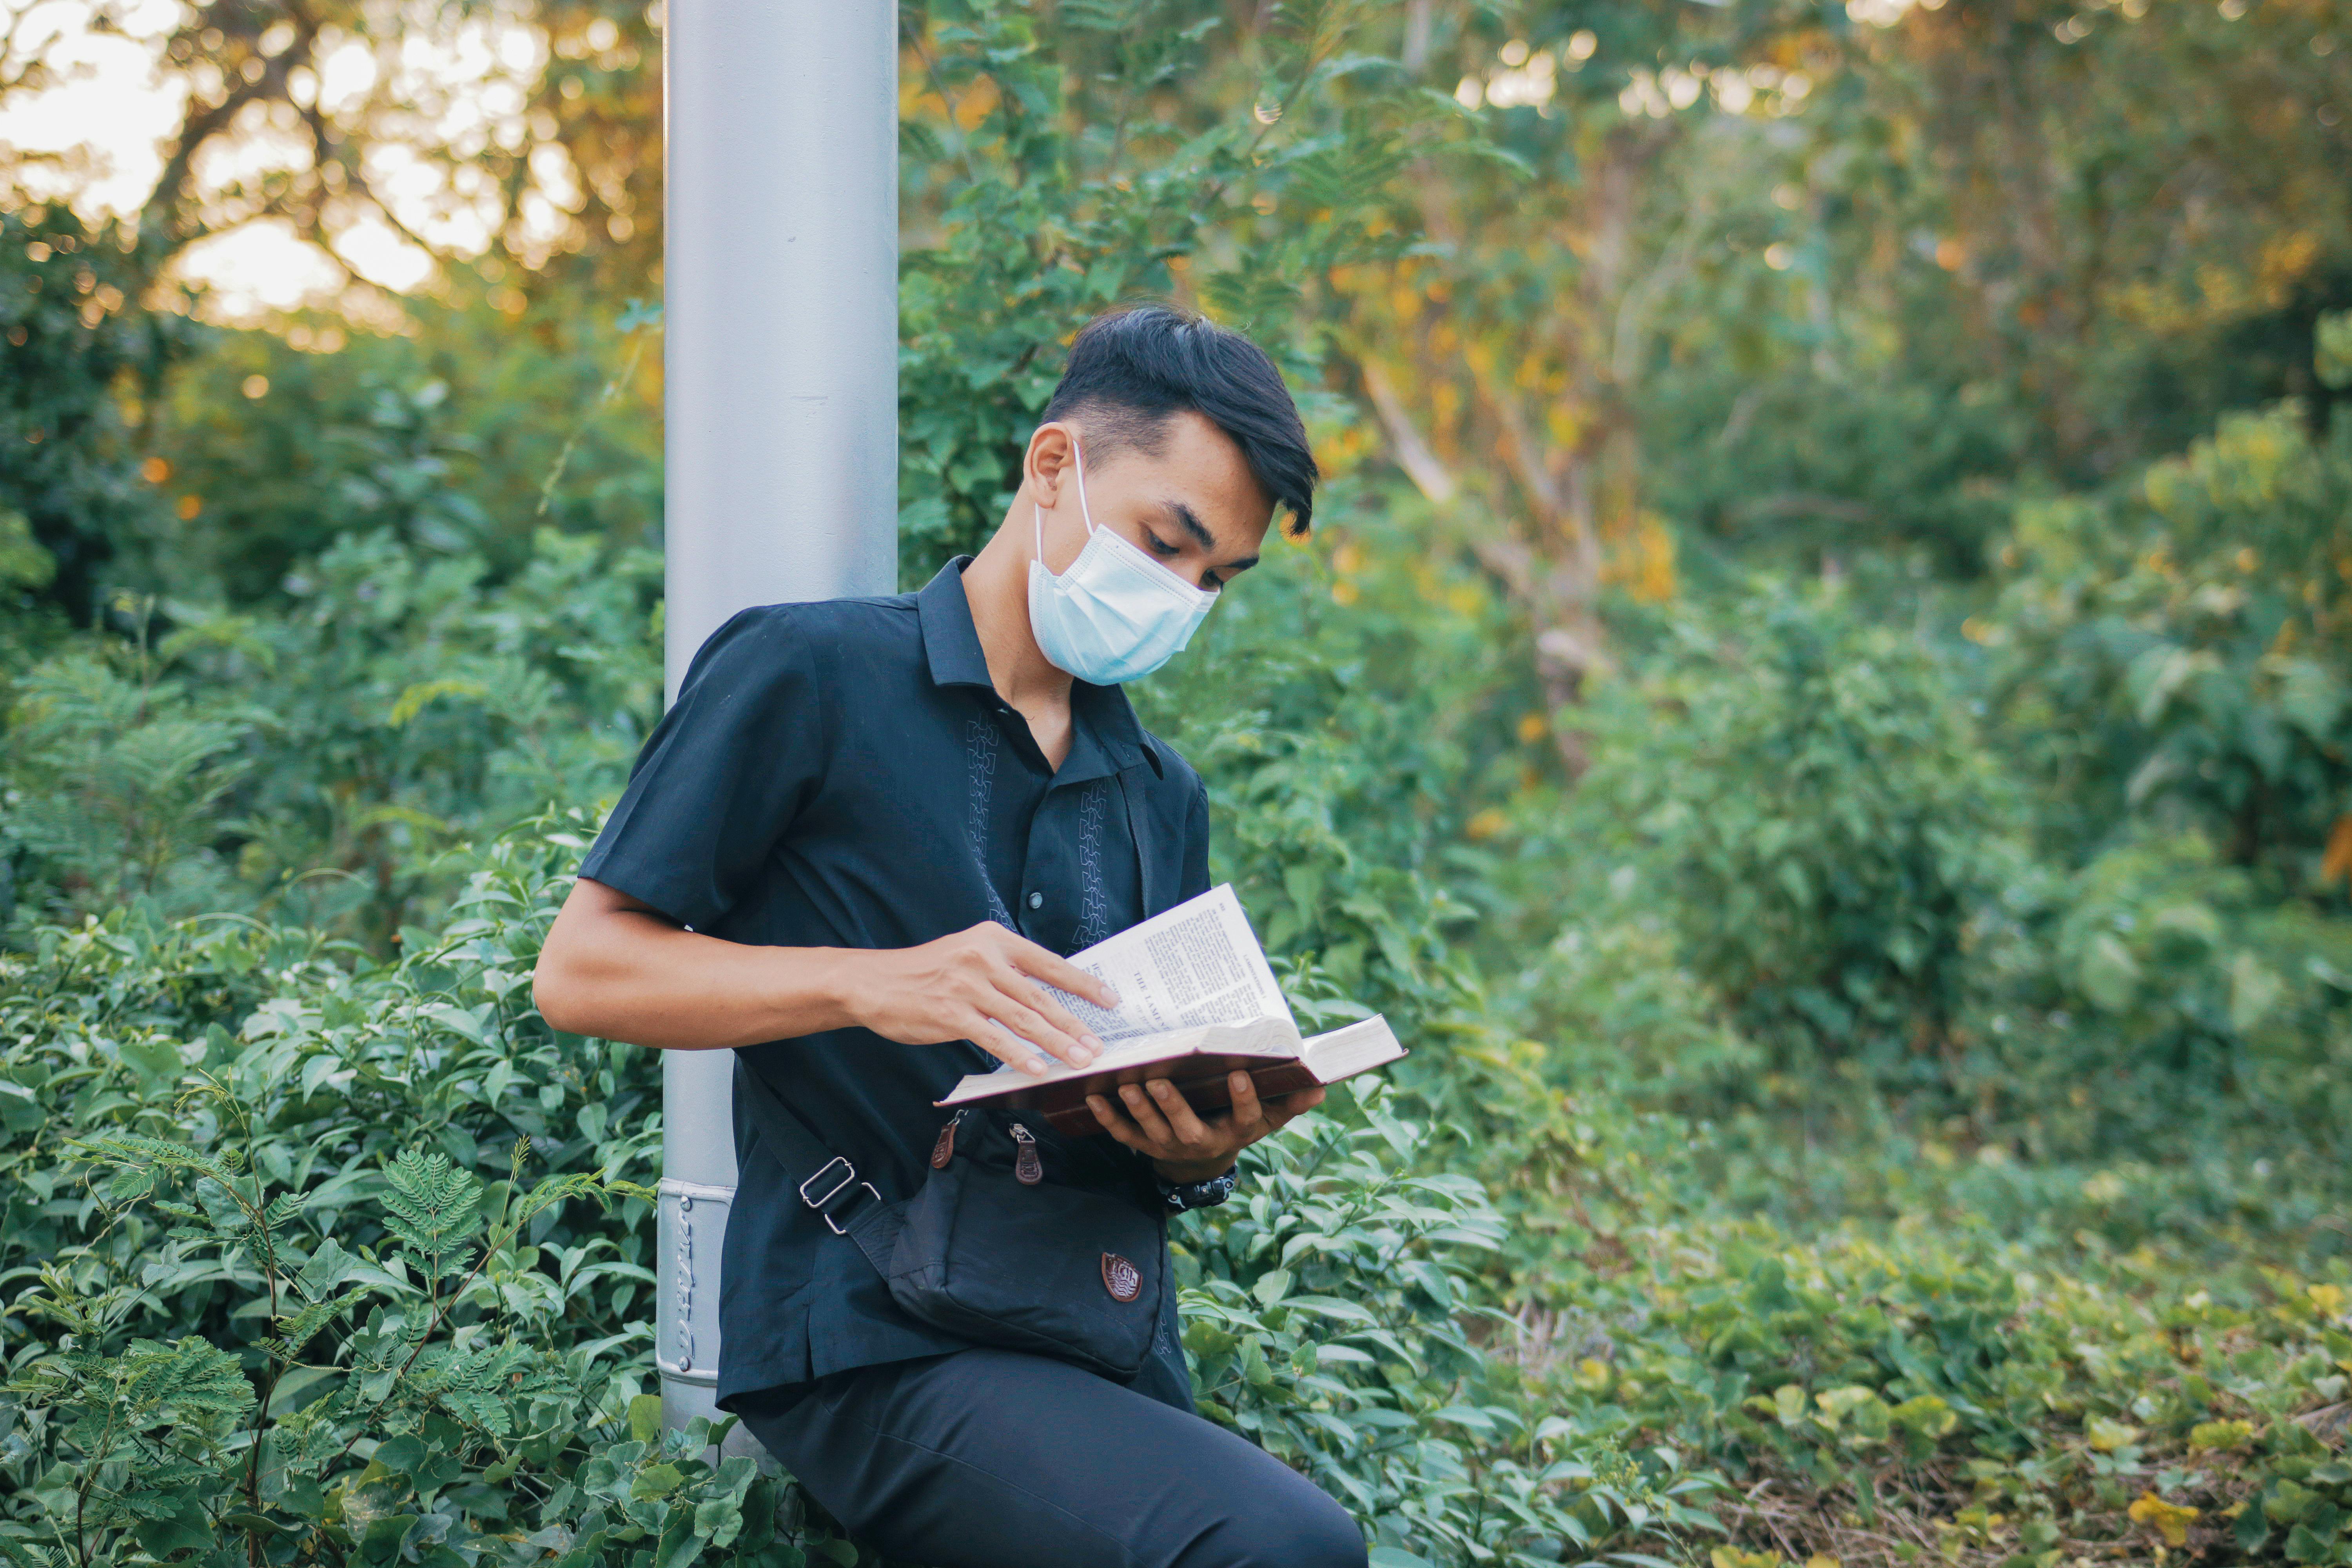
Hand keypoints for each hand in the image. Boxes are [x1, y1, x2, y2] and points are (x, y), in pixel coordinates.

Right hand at [835, 922, 1119, 1075]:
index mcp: (993, 939)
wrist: (874, 982)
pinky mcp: (951, 1013)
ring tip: (1079, 1060)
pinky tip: (1036, 1068)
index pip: (1048, 963)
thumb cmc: (926, 974)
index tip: (1110, 1000)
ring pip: (1023, 1018)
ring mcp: (967, 986)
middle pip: (1040, 995)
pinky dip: (1018, 1055)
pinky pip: (994, 1037)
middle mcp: (983, 958)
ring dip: (1055, 1043)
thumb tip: (1049, 996)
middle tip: (1099, 1045)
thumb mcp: (969, 956)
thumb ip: (1005, 971)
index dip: (1082, 983)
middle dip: (1074, 1024)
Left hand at [1086, 1071, 1326, 1180]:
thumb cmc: (1236, 1124)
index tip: (1241, 1073)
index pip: (1244, 1119)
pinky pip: (1124, 1135)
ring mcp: (1169, 1147)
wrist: (1201, 1162)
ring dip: (1138, 1110)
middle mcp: (1200, 1143)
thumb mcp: (1266, 1117)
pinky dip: (1108, 1118)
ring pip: (1152, 1132)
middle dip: (1173, 1107)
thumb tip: (1320, 1085)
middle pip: (1188, 1129)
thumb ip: (1289, 1102)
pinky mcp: (1144, 1145)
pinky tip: (1093, 1097)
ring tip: (1128, 1084)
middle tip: (1160, 1080)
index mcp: (1233, 1133)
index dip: (1244, 1100)